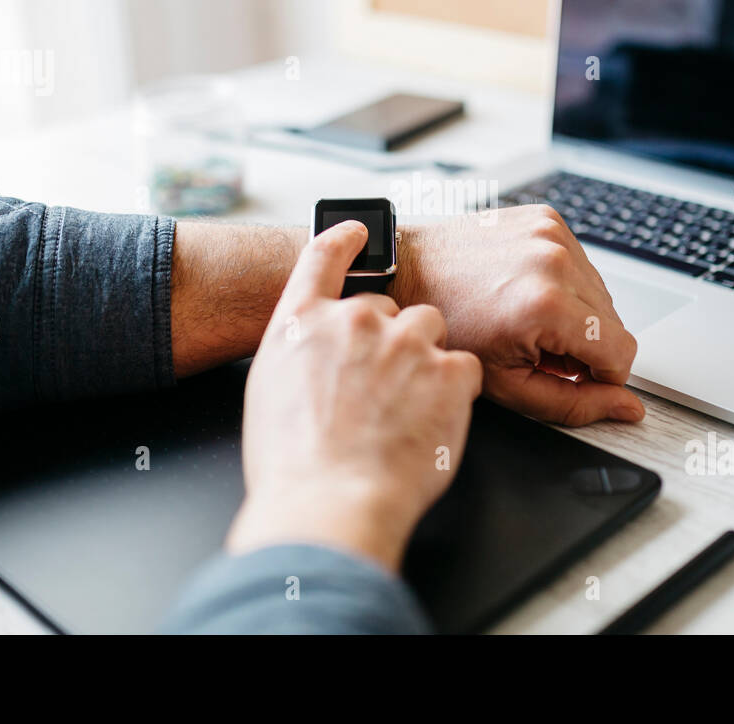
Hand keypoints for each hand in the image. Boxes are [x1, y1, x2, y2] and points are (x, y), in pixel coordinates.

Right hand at [227, 221, 481, 570]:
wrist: (327, 502)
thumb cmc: (293, 465)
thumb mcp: (270, 393)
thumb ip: (301, 354)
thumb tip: (319, 352)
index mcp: (302, 322)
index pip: (323, 256)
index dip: (344, 240)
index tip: (359, 232)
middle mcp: (353, 319)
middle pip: (389, 307)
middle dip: (392, 339)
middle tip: (383, 389)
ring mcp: (403, 342)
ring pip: (432, 328)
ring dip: (427, 356)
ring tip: (410, 405)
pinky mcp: (447, 372)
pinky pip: (463, 366)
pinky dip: (455, 391)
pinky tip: (433, 421)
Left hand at [393, 205, 642, 426]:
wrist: (411, 270)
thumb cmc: (449, 326)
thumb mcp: (509, 385)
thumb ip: (574, 403)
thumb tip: (625, 407)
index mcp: (547, 306)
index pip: (622, 351)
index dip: (604, 376)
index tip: (574, 376)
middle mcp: (555, 262)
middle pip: (614, 323)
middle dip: (585, 345)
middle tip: (539, 349)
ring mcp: (553, 235)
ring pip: (602, 294)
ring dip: (577, 314)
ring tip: (530, 319)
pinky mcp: (548, 218)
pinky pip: (582, 264)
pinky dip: (565, 284)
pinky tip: (528, 291)